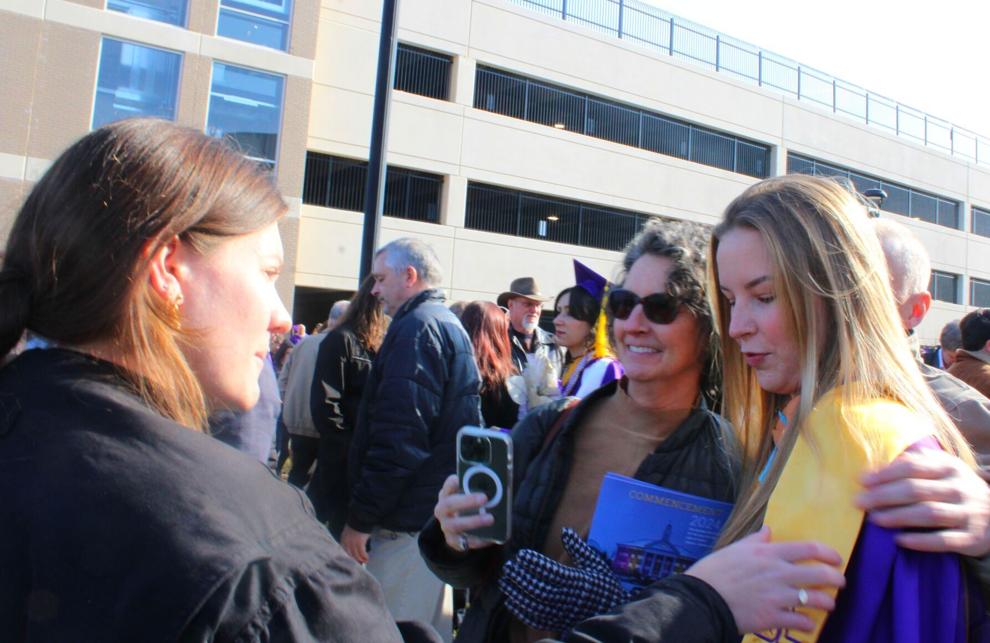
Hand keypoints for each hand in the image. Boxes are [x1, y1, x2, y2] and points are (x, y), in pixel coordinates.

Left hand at [340, 525, 370, 563]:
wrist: (360, 518)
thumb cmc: (356, 524)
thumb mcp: (349, 532)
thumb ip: (349, 540)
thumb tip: (353, 548)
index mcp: (343, 539)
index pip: (344, 551)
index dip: (349, 557)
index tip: (353, 561)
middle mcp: (346, 542)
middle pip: (349, 555)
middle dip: (354, 560)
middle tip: (359, 564)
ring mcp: (353, 543)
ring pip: (355, 555)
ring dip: (360, 559)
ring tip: (364, 562)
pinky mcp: (359, 543)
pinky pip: (362, 553)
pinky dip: (364, 556)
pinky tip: (367, 558)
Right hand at [434, 474, 495, 551]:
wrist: (460, 526)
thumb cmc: (468, 504)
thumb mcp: (470, 494)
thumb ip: (478, 488)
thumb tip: (498, 481)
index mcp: (446, 494)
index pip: (446, 487)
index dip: (451, 483)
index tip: (459, 479)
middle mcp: (442, 510)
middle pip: (450, 504)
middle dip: (467, 501)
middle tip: (484, 498)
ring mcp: (446, 526)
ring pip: (456, 525)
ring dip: (473, 521)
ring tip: (490, 518)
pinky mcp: (453, 541)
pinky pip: (465, 542)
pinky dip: (478, 540)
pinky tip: (490, 537)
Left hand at [499, 527, 629, 631]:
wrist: (613, 615)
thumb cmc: (604, 586)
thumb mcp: (595, 565)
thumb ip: (578, 548)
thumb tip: (565, 531)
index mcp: (577, 581)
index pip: (551, 571)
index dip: (535, 563)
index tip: (521, 554)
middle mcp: (568, 598)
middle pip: (539, 588)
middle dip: (521, 578)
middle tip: (507, 567)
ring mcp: (562, 613)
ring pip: (534, 605)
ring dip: (517, 594)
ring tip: (504, 583)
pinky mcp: (558, 624)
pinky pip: (537, 620)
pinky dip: (522, 612)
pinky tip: (512, 602)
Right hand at [685, 526, 844, 634]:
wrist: (701, 598)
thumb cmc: (715, 571)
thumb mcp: (734, 549)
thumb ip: (755, 541)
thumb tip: (768, 530)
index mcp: (769, 554)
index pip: (808, 548)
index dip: (828, 553)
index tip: (836, 559)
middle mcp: (778, 573)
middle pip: (820, 574)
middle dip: (836, 579)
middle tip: (840, 583)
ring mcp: (777, 597)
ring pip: (816, 600)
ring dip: (827, 603)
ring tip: (828, 604)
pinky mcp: (772, 617)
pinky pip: (801, 621)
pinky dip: (808, 623)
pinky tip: (808, 623)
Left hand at [857, 450, 989, 555]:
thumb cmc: (956, 488)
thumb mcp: (943, 469)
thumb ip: (916, 462)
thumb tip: (876, 465)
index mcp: (949, 467)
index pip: (913, 467)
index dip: (885, 474)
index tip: (862, 481)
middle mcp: (960, 488)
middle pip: (916, 490)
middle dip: (884, 496)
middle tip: (859, 502)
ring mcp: (968, 513)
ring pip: (929, 514)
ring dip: (898, 516)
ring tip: (875, 519)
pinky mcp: (972, 538)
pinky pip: (944, 540)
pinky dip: (921, 541)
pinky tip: (899, 540)